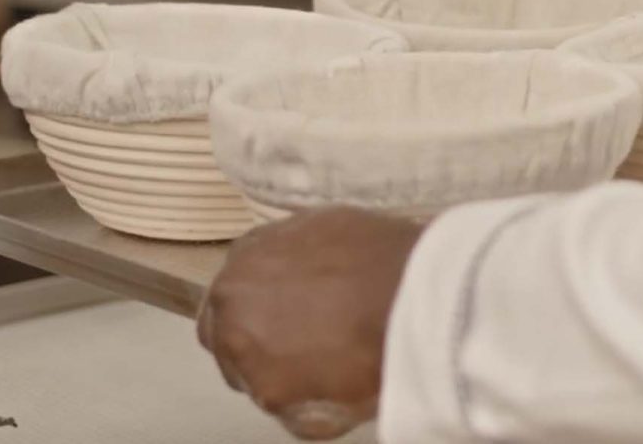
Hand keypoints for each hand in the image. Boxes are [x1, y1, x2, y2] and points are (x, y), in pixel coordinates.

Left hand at [198, 208, 423, 439]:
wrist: (416, 293)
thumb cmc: (388, 258)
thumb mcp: (333, 229)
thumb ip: (300, 255)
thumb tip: (305, 277)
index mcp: (248, 254)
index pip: (232, 296)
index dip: (261, 315)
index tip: (289, 326)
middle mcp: (232, 296)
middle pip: (226, 338)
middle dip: (258, 351)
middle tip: (308, 357)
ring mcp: (244, 346)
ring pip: (253, 379)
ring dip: (288, 382)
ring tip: (339, 374)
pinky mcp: (269, 391)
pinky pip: (290, 413)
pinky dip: (319, 412)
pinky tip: (353, 394)